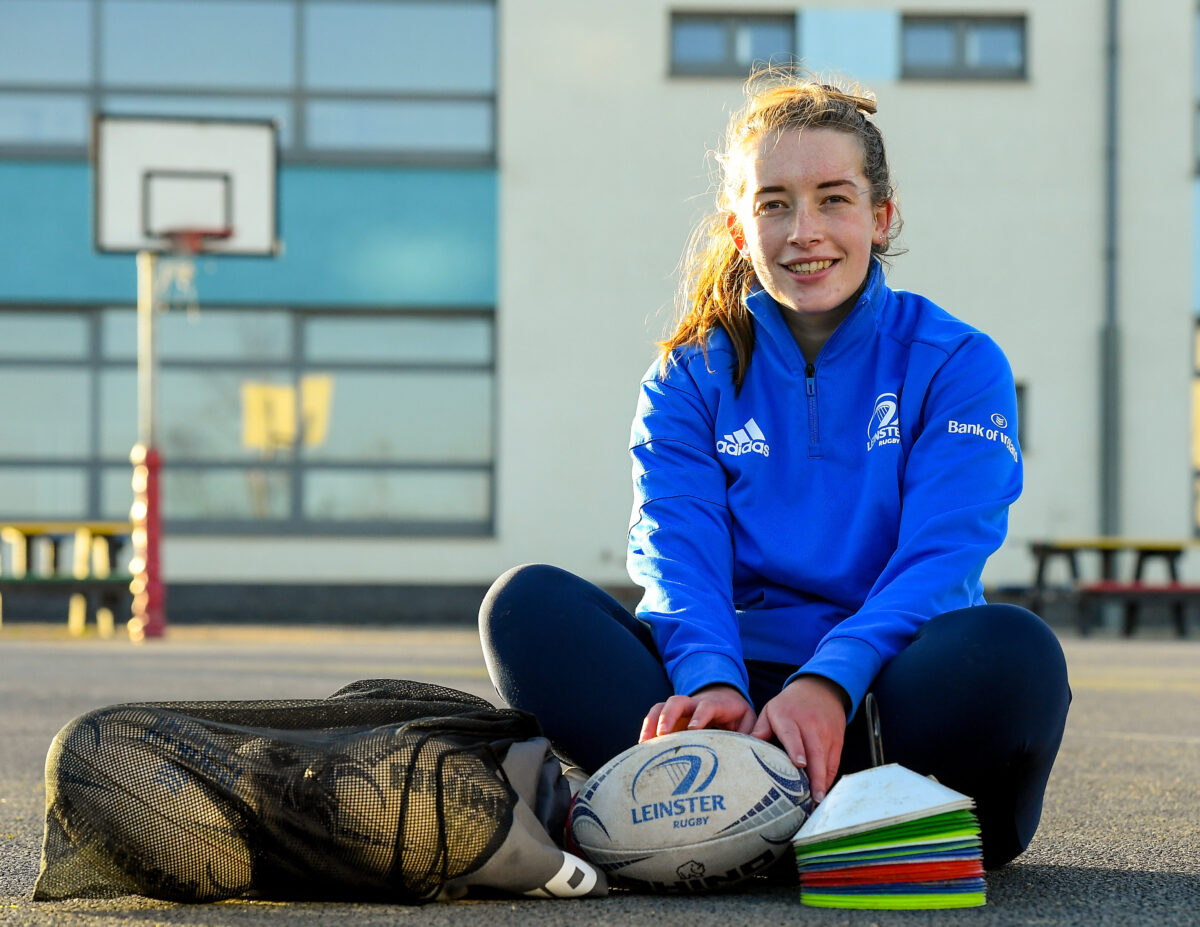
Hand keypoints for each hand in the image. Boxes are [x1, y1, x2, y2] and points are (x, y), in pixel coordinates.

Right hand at [639, 684, 756, 742]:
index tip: (693, 729)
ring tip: (644, 745)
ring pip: (660, 708)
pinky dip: (646, 730)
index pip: (707, 706)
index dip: (699, 716)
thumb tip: (752, 751)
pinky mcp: (669, 717)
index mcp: (716, 704)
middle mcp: (693, 704)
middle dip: (668, 717)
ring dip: (651, 724)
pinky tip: (642, 749)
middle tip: (662, 736)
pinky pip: (653, 718)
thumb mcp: (747, 721)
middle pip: (677, 702)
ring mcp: (679, 710)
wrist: (723, 696)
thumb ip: (750, 733)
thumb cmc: (736, 715)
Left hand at [751, 676, 846, 802]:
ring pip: (827, 761)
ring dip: (823, 783)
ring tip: (816, 804)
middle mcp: (810, 726)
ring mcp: (826, 734)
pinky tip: (822, 792)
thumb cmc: (789, 704)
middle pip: (815, 752)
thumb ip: (760, 729)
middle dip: (816, 777)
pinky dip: (829, 778)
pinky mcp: (837, 740)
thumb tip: (749, 749)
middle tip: (813, 799)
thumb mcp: (770, 710)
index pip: (792, 734)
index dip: (796, 749)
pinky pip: (834, 762)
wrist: (820, 689)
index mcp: (788, 718)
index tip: (799, 764)